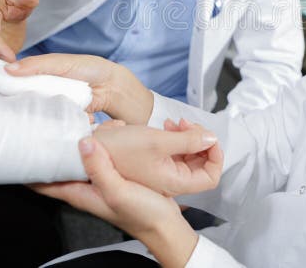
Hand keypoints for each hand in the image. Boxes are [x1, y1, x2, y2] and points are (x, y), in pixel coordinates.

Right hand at [0, 53, 153, 123]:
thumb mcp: (67, 64)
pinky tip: (30, 134)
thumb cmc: (95, 72)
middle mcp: (43, 98)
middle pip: (14, 103)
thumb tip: (11, 68)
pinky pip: (46, 132)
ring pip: (28, 119)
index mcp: (41, 79)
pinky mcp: (61, 129)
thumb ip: (41, 65)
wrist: (121, 91)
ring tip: (1, 121)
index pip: (11, 83)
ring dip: (16, 121)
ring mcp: (51, 114)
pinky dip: (40, 133)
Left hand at [33, 134, 203, 266]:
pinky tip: (111, 131)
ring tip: (87, 122)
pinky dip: (102, 142)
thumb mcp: (118, 192)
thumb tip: (83, 143)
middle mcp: (85, 187)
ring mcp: (100, 181)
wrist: (165, 225)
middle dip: (58, 144)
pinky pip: (100, 155)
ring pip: (81, 156)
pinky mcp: (114, 175)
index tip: (23, 144)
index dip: (29, 164)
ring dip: (82, 140)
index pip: (42, 182)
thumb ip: (100, 169)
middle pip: (60, 164)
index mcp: (79, 193)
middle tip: (59, 124)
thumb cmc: (142, 215)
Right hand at [94, 119, 222, 195]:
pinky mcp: (149, 165)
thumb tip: (210, 136)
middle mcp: (171, 180)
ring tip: (172, 123)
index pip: (212, 177)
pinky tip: (160, 128)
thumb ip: (187, 140)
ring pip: (185, 155)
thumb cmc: (120, 158)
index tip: (209, 136)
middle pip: (200, 162)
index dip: (216, 156)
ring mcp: (160, 173)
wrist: (89, 163)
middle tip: (185, 124)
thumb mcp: (156, 143)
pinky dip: (170, 139)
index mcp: (176, 181)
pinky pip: (170, 152)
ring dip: (184, 136)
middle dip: (198, 140)